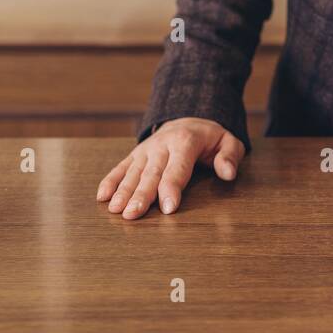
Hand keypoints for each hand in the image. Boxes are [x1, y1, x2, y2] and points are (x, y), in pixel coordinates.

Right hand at [95, 117, 245, 219]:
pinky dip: (110, 181)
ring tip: (115, 210)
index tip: (168, 208)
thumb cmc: (210, 137)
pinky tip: (102, 196)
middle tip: (133, 214)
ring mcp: (146, 149)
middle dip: (141, 194)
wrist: (189, 118)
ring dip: (123, 191)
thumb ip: (230, 156)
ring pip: (133, 172)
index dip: (172, 188)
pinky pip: (121, 167)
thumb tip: (228, 173)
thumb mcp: (228, 141)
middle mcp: (162, 144)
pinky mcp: (136, 154)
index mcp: (185, 141)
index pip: (178, 168)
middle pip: (151, 173)